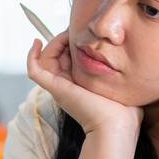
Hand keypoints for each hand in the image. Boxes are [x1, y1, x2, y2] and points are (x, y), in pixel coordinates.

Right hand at [25, 33, 141, 136]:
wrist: (116, 126)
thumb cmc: (124, 111)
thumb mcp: (122, 84)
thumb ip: (121, 74)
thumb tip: (128, 61)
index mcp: (80, 85)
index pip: (69, 59)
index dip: (72, 43)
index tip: (85, 34)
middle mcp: (67, 85)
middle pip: (56, 56)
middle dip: (63, 40)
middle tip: (75, 32)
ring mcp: (59, 87)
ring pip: (45, 60)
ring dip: (52, 43)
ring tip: (65, 36)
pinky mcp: (56, 88)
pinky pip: (34, 71)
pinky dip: (31, 56)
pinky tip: (36, 42)